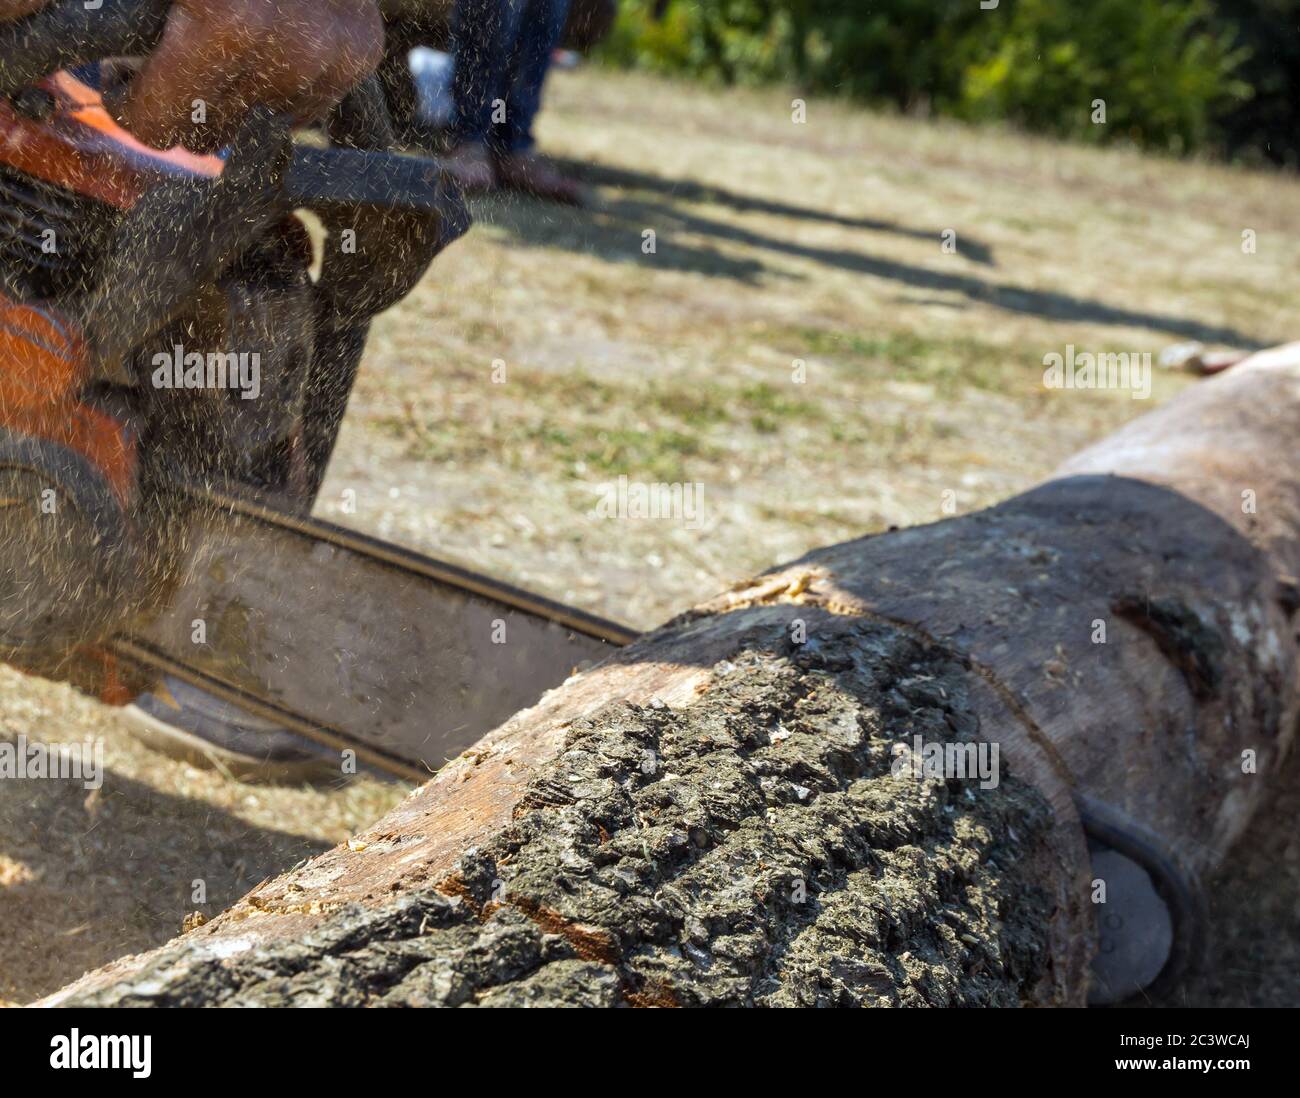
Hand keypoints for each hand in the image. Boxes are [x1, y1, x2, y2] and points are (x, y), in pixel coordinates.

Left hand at [0, 0, 383, 149]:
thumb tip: (8, 25)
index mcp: (224, 21)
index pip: (155, 119)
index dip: (129, 101)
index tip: (123, 81)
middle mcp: (287, 46)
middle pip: (207, 132)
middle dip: (180, 99)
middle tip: (171, 55)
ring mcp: (330, 53)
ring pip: (259, 125)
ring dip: (231, 93)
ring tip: (217, 41)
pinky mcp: (360, 50)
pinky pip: (308, 104)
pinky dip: (280, 81)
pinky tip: (266, 39)